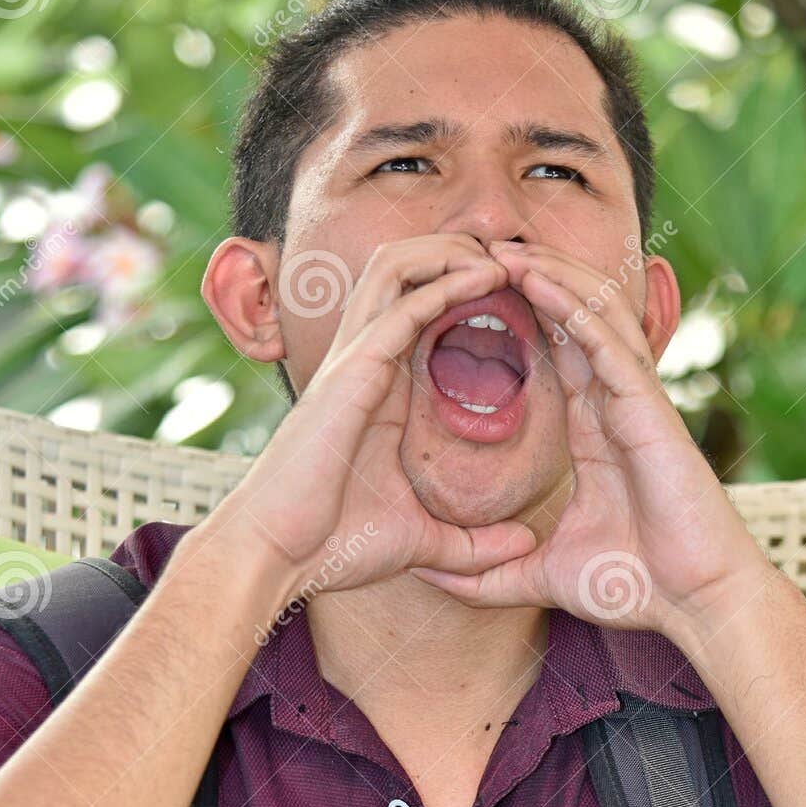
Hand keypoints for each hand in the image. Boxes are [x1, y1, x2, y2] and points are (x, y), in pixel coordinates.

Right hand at [196, 235, 536, 627]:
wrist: (280, 555)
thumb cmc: (336, 546)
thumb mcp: (425, 542)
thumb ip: (476, 542)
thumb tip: (525, 543)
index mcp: (383, 389)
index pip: (423, 308)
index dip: (468, 288)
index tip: (525, 298)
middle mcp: (366, 362)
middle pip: (407, 269)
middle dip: (460, 250)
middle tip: (517, 261)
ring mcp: (354, 361)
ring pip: (397, 266)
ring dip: (450, 250)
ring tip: (502, 258)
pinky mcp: (351, 372)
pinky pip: (400, 306)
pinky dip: (443, 282)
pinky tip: (486, 279)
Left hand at [412, 241, 768, 644]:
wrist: (691, 604)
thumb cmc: (633, 586)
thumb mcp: (538, 576)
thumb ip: (485, 572)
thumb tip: (426, 574)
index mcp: (594, 429)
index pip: (554, 352)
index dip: (519, 316)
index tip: (470, 293)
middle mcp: (616, 403)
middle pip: (572, 318)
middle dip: (530, 280)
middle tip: (478, 250)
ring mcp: (636, 401)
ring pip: (592, 316)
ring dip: (549, 277)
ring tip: (501, 249)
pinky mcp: (650, 408)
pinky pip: (608, 344)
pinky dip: (574, 308)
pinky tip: (538, 281)